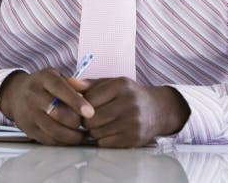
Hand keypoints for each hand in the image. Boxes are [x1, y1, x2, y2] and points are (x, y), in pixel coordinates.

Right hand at [0, 69, 94, 145]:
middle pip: (57, 112)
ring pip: (53, 130)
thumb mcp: (56, 76)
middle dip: (76, 121)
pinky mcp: (28, 129)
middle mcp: (34, 96)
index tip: (90, 112)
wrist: (16, 95)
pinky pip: (48, 140)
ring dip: (72, 136)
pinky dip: (63, 142)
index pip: (59, 88)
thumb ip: (73, 83)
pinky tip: (71, 139)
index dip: (75, 101)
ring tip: (83, 135)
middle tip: (87, 123)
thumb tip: (87, 88)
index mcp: (43, 79)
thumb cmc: (42, 86)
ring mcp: (29, 114)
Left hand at [72, 77, 190, 147]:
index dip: (82, 105)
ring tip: (99, 126)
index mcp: (121, 85)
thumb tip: (68, 83)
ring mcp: (133, 121)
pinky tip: (108, 133)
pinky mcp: (134, 138)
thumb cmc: (129, 95)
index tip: (84, 107)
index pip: (89, 99)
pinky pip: (106, 143)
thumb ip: (90, 84)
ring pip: (97, 132)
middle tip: (90, 119)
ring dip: (93, 131)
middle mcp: (129, 102)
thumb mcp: (113, 84)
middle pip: (92, 118)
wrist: (158, 110)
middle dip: (87, 121)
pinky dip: (102, 140)